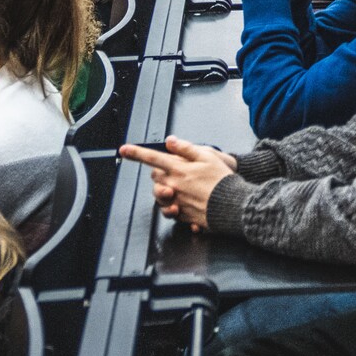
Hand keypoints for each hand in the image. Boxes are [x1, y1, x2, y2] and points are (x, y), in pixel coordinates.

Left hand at [118, 137, 238, 229]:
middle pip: (155, 177)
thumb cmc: (222, 179)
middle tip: (174, 169)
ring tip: (177, 188)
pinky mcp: (182, 214)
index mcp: (179, 169)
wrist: (232, 206)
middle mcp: (174, 185)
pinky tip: (184, 203)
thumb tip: (170, 141)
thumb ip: (186, 148)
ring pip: (159, 194)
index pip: (152, 158)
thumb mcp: (208, 156)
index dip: (136, 153)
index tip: (124, 149)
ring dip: (164, 189)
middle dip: (159, 171)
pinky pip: (170, 210)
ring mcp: (176, 201)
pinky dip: (174, 206)